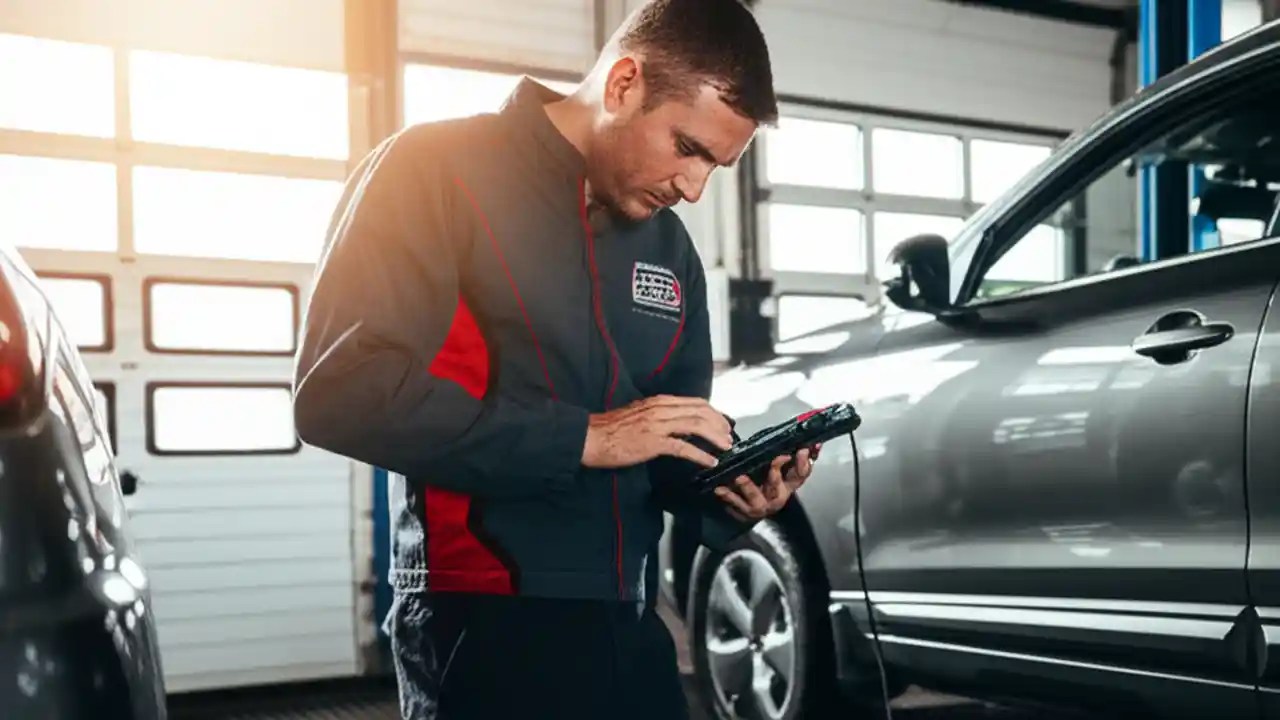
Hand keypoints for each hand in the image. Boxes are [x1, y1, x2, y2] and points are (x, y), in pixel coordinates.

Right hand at [582, 395, 732, 468]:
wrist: (591, 437)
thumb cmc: (611, 429)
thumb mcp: (639, 414)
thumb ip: (659, 416)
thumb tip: (677, 424)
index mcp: (659, 401)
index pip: (695, 402)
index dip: (713, 412)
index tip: (722, 422)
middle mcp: (661, 409)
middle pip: (700, 412)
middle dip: (719, 424)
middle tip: (729, 436)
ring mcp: (658, 425)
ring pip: (696, 426)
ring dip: (715, 436)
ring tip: (725, 446)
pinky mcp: (653, 443)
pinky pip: (684, 448)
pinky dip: (701, 455)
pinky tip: (710, 461)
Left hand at [713, 444, 819, 521]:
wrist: (752, 510)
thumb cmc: (769, 485)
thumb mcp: (786, 473)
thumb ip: (798, 458)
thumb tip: (813, 444)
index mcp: (788, 486)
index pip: (800, 474)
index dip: (802, 463)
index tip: (801, 450)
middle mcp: (776, 497)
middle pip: (777, 485)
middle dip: (774, 475)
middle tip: (772, 461)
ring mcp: (759, 506)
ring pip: (754, 497)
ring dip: (748, 487)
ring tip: (739, 477)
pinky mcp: (743, 511)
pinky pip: (734, 504)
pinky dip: (727, 496)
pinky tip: (719, 489)